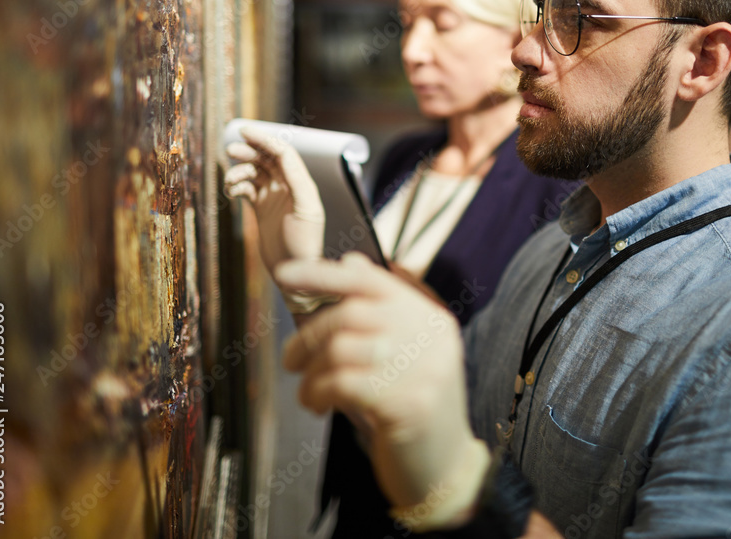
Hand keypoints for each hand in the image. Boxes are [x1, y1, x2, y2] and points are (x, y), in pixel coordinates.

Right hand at [223, 126, 324, 273]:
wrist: (294, 272)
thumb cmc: (305, 243)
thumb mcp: (307, 210)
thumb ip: (298, 181)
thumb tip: (284, 154)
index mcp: (301, 183)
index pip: (282, 152)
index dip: (264, 139)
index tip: (244, 131)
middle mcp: (288, 187)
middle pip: (266, 158)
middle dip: (249, 152)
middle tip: (230, 150)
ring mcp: (273, 198)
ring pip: (253, 173)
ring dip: (240, 171)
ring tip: (230, 181)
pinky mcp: (261, 209)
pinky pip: (246, 189)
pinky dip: (236, 186)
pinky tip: (232, 192)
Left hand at [277, 253, 490, 526]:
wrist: (444, 470)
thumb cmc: (413, 409)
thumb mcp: (406, 356)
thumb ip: (382, 313)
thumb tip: (349, 260)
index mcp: (430, 318)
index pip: (373, 280)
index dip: (325, 273)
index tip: (286, 273)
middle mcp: (430, 337)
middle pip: (351, 314)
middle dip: (309, 335)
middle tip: (291, 360)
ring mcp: (423, 370)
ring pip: (341, 349)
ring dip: (311, 372)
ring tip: (309, 392)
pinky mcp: (408, 404)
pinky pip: (341, 383)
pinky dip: (317, 393)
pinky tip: (318, 406)